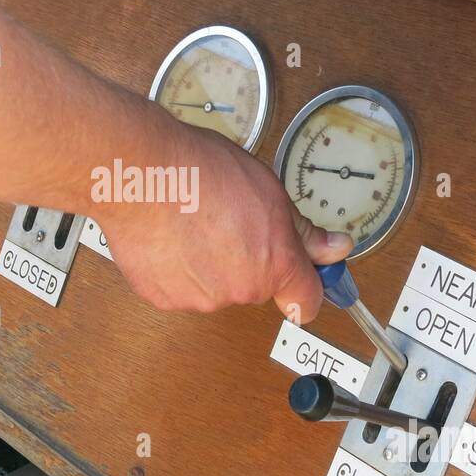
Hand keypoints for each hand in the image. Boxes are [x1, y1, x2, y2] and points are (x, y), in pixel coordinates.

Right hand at [94, 127, 353, 320]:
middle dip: (249, 260)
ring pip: (216, 287)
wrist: (140, 175)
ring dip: (210, 264)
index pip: (307, 303)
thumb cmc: (199, 172)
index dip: (305, 288)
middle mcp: (241, 290)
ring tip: (194, 223)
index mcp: (275, 264)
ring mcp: (200, 298)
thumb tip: (335, 248)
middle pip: (257, 287)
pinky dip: (178, 269)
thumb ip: (303, 231)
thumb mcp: (267, 190)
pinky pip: (181, 288)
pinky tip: (172, 235)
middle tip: (231, 222)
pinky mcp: (164, 299)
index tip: (302, 279)